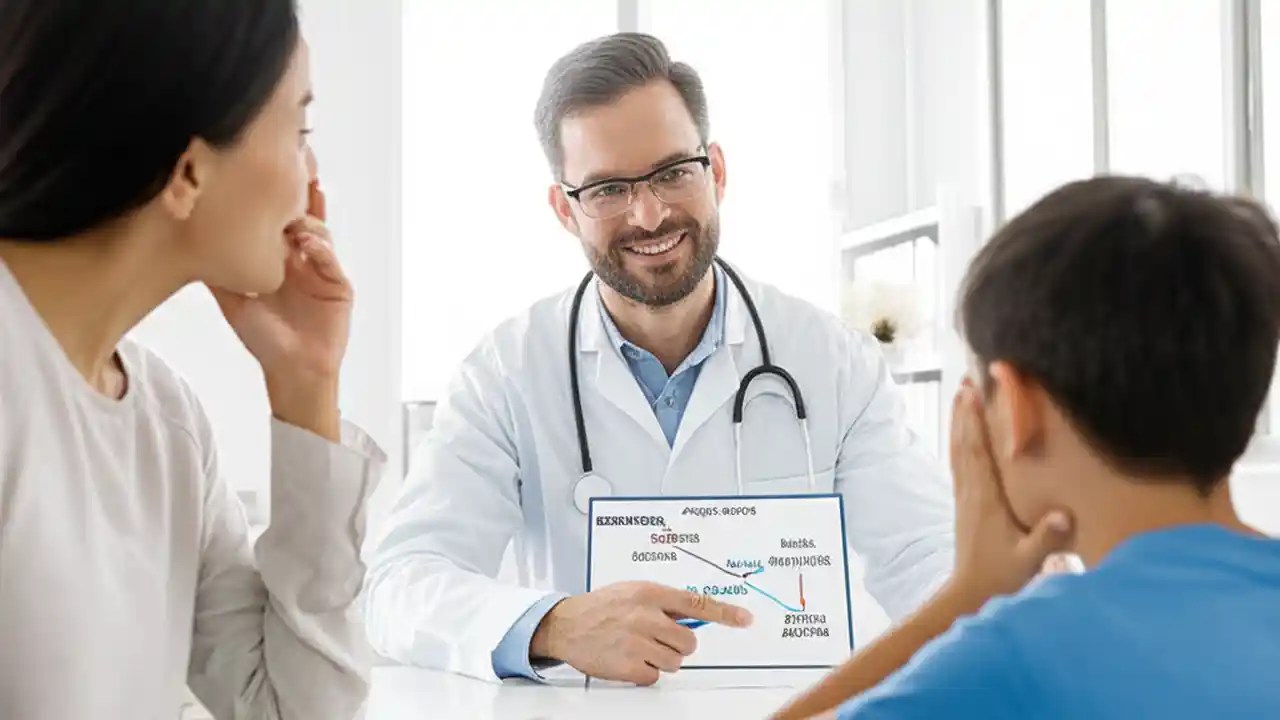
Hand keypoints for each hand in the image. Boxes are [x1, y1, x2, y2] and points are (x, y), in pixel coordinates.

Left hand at [210, 181, 348, 438]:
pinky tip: (307, 244)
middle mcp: (302, 258)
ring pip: (319, 233)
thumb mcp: (232, 299)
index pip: (277, 220)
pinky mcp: (338, 285)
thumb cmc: (262, 337)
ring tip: (293, 219)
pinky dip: (321, 249)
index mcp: (279, 257)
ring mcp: (322, 269)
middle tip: (291, 174)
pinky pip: (331, 260)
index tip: (261, 175)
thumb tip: (189, 241)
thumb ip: (218, 272)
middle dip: (299, 196)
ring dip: (306, 222)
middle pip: (303, 217)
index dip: (273, 200)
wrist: (290, 369)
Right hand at [530, 581, 753, 684]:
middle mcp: (646, 616)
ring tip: (638, 647)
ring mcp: (638, 642)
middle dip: (678, 645)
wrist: (566, 625)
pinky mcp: (629, 665)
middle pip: (689, 642)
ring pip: (675, 661)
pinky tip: (628, 659)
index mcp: (650, 593)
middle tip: (657, 639)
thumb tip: (694, 616)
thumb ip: (663, 602)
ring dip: (661, 659)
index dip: (724, 613)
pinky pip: (655, 676)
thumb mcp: (633, 592)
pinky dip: (644, 672)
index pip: (696, 603)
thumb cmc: (601, 607)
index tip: (745, 619)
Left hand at [947, 382, 1073, 606]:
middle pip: (964, 444)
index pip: (978, 453)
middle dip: (965, 412)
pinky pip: (959, 463)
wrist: (971, 592)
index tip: (974, 395)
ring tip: (960, 395)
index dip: (975, 423)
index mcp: (986, 499)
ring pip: (958, 450)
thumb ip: (1046, 538)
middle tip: (966, 381)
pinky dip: (959, 441)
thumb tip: (1063, 515)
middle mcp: (971, 492)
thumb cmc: (1002, 575)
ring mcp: (965, 496)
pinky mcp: (964, 502)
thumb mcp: (1029, 560)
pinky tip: (962, 431)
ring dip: (958, 422)